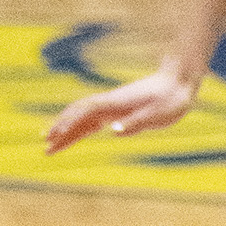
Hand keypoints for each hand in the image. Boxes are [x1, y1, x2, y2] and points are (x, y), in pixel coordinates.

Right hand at [44, 68, 196, 152]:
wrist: (180, 80)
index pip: (86, 113)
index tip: (56, 136)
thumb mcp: (159, 114)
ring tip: (50, 145)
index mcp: (117, 103)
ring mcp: (112, 105)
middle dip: (60, 129)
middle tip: (45, 145)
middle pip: (78, 114)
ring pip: (82, 118)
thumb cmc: (172, 98)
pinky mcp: (118, 109)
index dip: (70, 123)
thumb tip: (114, 131)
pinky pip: (93, 120)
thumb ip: (137, 122)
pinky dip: (80, 128)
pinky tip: (72, 137)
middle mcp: (110, 103)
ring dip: (66, 130)